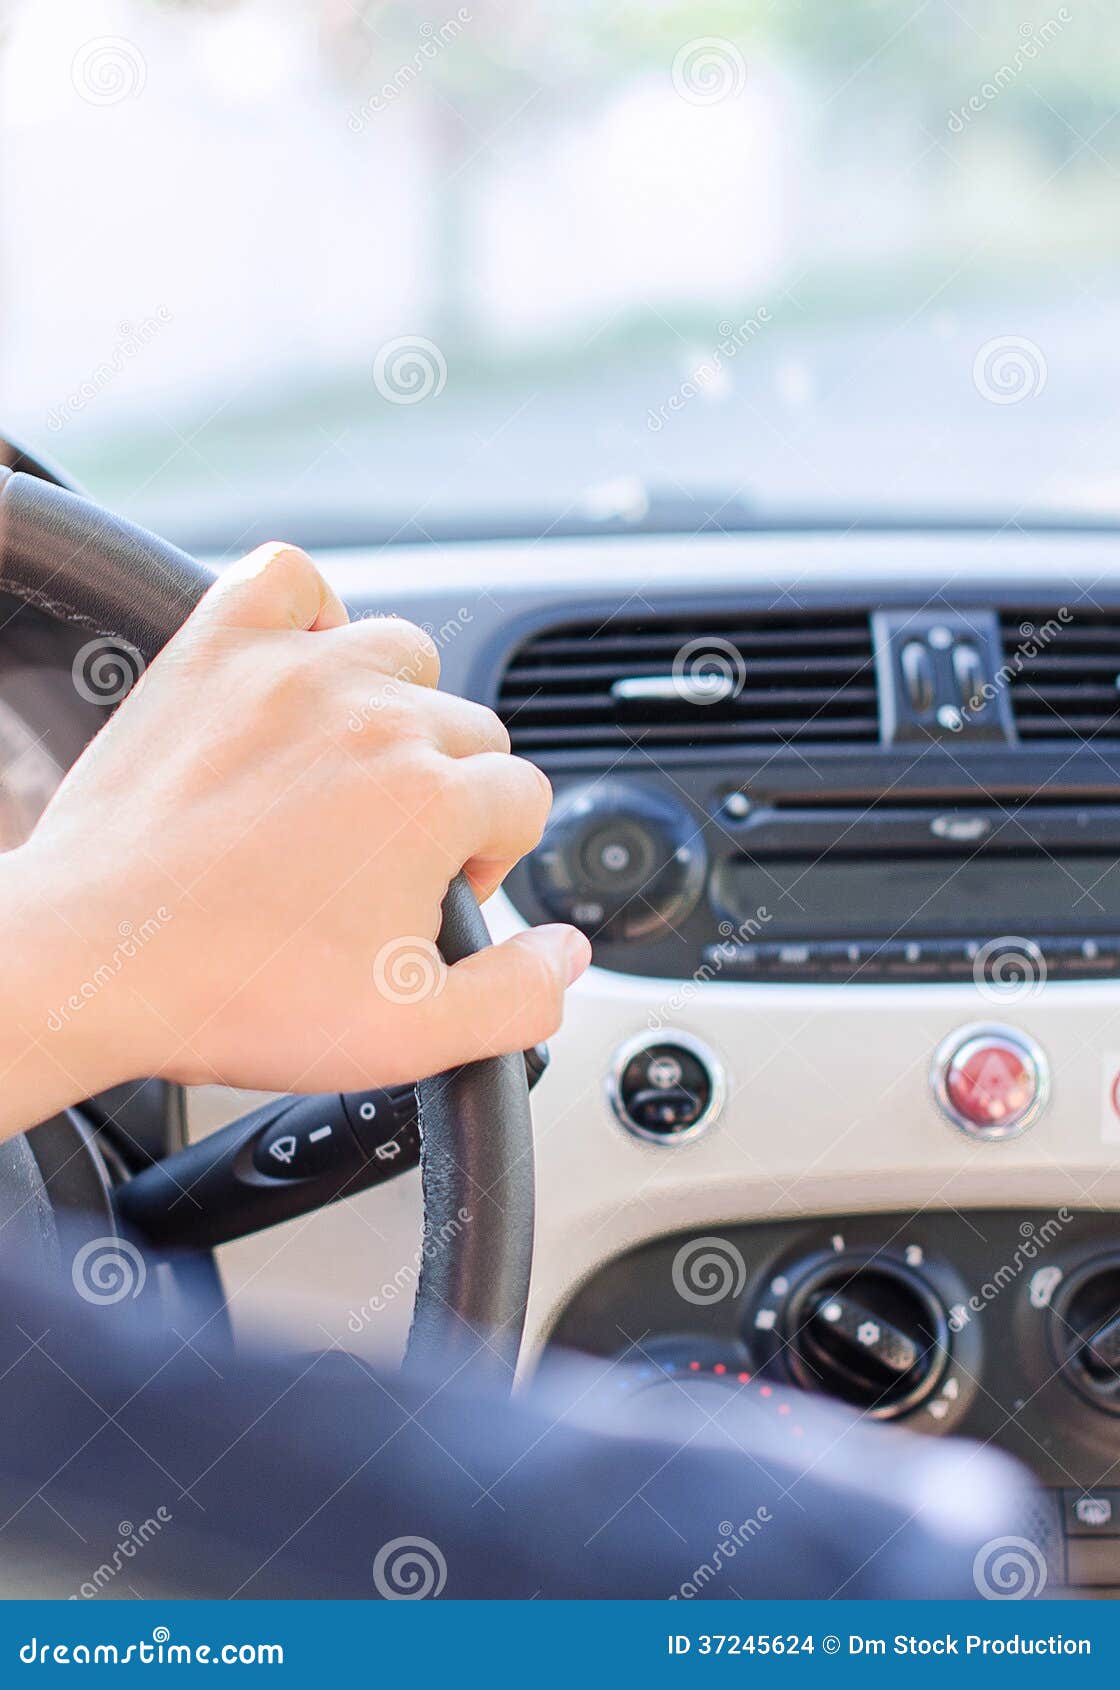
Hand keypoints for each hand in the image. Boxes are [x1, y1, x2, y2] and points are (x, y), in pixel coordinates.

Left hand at [0, 544, 589, 1123]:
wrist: (94, 958)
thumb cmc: (235, 990)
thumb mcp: (409, 1035)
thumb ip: (519, 996)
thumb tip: (568, 952)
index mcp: (431, 800)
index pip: (523, 798)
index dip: (491, 856)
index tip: (436, 896)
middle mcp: (374, 718)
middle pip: (470, 729)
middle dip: (450, 794)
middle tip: (384, 860)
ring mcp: (293, 672)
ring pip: (401, 652)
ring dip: (397, 708)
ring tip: (347, 774)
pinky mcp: (216, 652)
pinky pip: (289, 578)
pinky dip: (308, 612)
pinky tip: (300, 672)